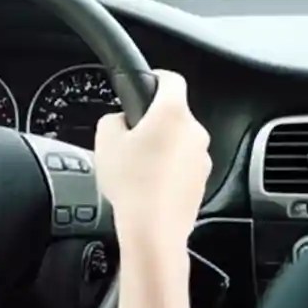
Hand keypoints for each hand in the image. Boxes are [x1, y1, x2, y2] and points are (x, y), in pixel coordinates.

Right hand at [94, 70, 210, 254]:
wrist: (153, 229)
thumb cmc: (132, 183)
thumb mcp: (105, 140)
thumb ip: (113, 120)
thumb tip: (120, 122)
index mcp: (173, 112)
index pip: (171, 78)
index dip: (155, 78)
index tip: (146, 84)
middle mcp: (194, 131)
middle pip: (174, 114)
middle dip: (154, 122)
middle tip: (130, 137)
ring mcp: (201, 157)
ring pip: (179, 141)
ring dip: (163, 147)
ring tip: (137, 166)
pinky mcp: (201, 180)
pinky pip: (183, 165)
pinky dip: (170, 170)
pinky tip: (149, 184)